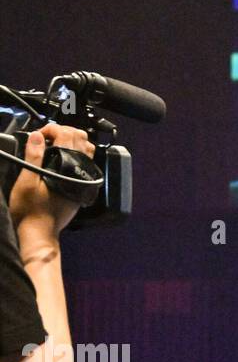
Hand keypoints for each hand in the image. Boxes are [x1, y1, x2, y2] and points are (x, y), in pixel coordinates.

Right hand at [9, 123, 95, 238]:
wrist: (40, 232)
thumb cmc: (30, 210)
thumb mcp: (26, 180)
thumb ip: (33, 156)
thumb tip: (37, 136)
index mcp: (65, 169)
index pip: (66, 135)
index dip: (51, 129)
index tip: (39, 135)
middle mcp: (78, 173)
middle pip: (80, 139)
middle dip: (64, 131)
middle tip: (48, 136)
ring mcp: (82, 180)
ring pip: (86, 151)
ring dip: (72, 142)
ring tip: (55, 143)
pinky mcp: (81, 188)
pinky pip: (85, 164)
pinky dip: (76, 154)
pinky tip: (63, 157)